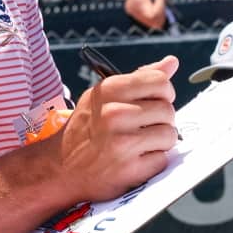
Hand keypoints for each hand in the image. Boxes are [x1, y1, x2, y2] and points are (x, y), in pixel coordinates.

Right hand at [56, 56, 178, 199]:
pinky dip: (153, 161)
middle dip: (161, 120)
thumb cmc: (85, 130)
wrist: (59, 168)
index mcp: (109, 91)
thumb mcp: (104, 97)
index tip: (156, 101)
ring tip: (140, 144)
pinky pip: (162, 159)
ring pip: (169, 135)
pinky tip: (135, 159)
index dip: (164, 93)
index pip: (160, 82)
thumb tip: (172, 62)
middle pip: (168, 110)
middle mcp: (114, 114)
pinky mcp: (128, 170)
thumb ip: (139, 79)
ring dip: (160, 142)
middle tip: (144, 127)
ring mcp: (121, 143)